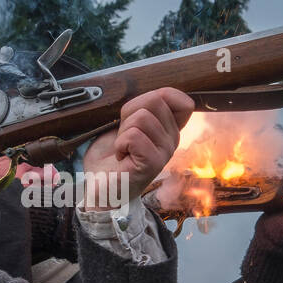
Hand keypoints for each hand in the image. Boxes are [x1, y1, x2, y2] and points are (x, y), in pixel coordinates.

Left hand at [82, 88, 193, 209]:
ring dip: (123, 132)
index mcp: (170, 129)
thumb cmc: (112, 157)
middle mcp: (173, 141)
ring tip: (124, 149)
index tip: (137, 116)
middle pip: (155, 100)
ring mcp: (165, 153)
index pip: (182, 100)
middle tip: (126, 137)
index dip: (157, 97)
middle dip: (130, 115)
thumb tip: (158, 95)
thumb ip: (144, 107)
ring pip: (142, 118)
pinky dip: (121, 144)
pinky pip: (134, 136)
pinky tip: (123, 158)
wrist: (100, 187)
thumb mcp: (128, 122)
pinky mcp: (152, 164)